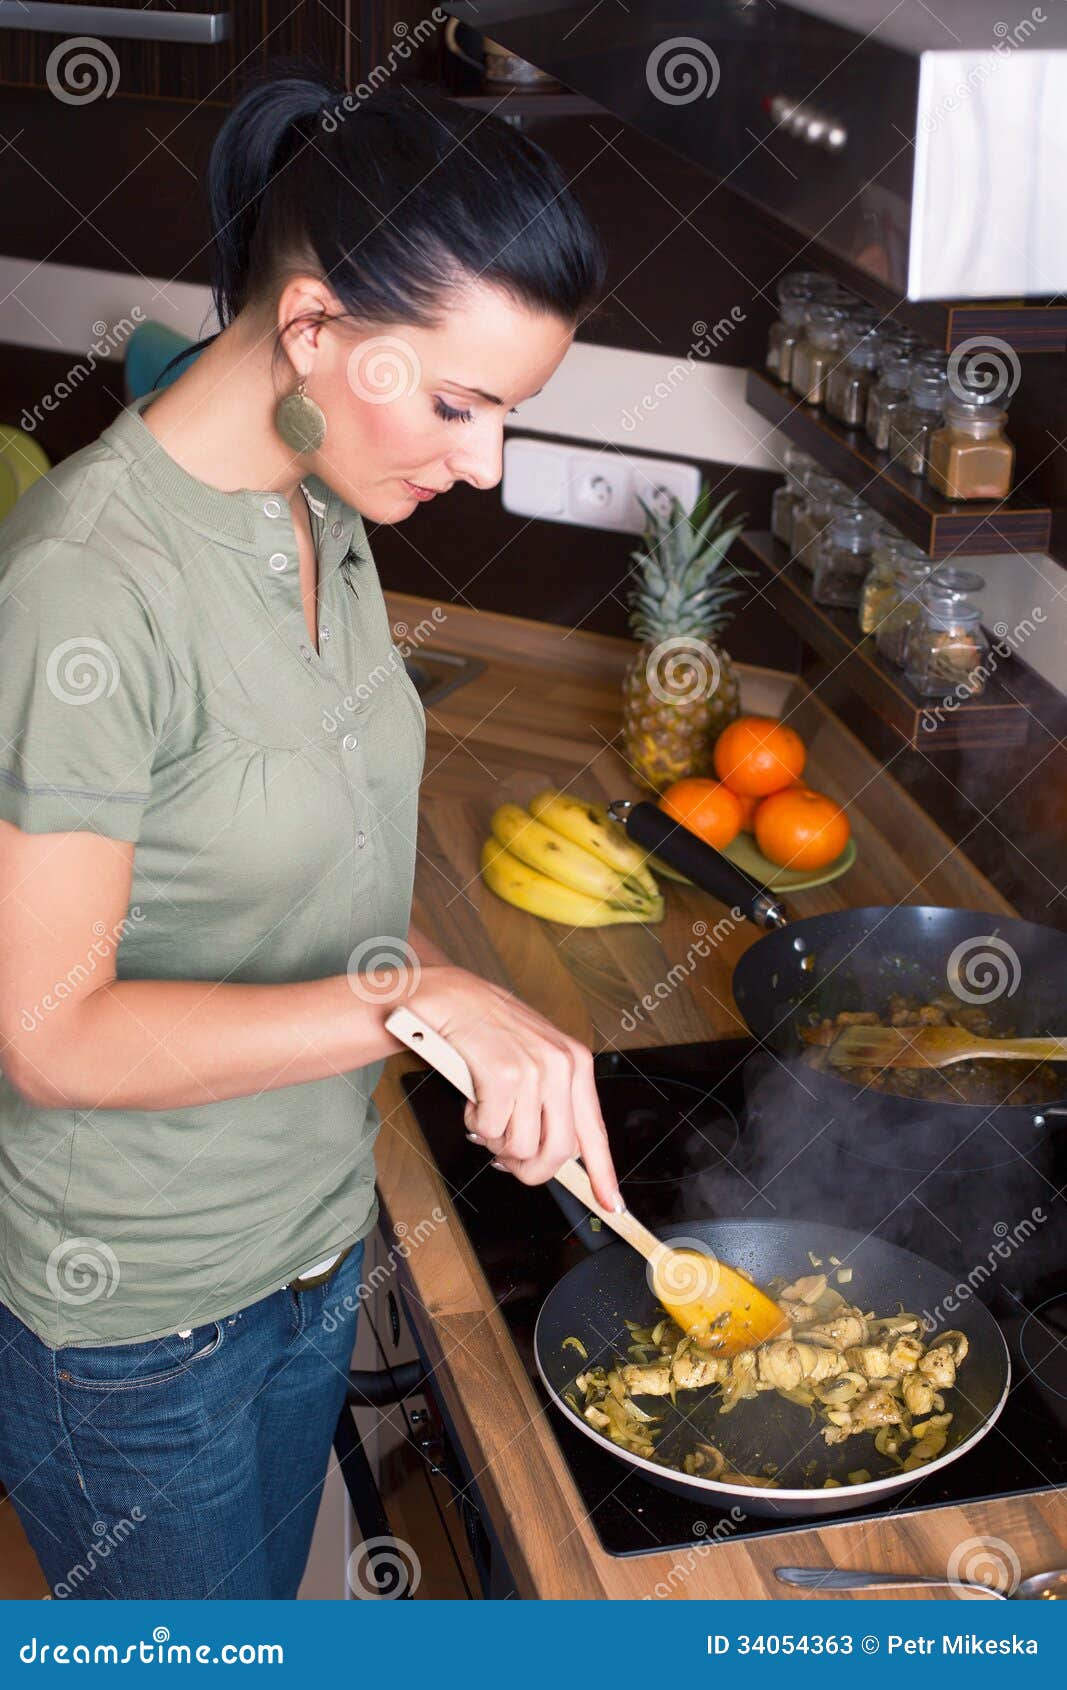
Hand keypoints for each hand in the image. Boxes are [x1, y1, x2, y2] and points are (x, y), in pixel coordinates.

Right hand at [403, 965, 621, 1211]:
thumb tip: (554, 1156)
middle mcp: (563, 1066)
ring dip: (495, 1140)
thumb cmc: (487, 1031)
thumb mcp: (534, 1058)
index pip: (594, 1131)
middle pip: (558, 1153)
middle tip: (505, 1158)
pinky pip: (490, 1130)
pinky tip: (472, 1095)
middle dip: (528, 1169)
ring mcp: (535, 1070)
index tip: (613, 1204)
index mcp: (576, 1064)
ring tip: (485, 1110)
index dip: (603, 1174)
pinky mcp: (503, 1075)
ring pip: (521, 1147)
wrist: (449, 997)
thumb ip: (550, 1102)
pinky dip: (474, 1121)